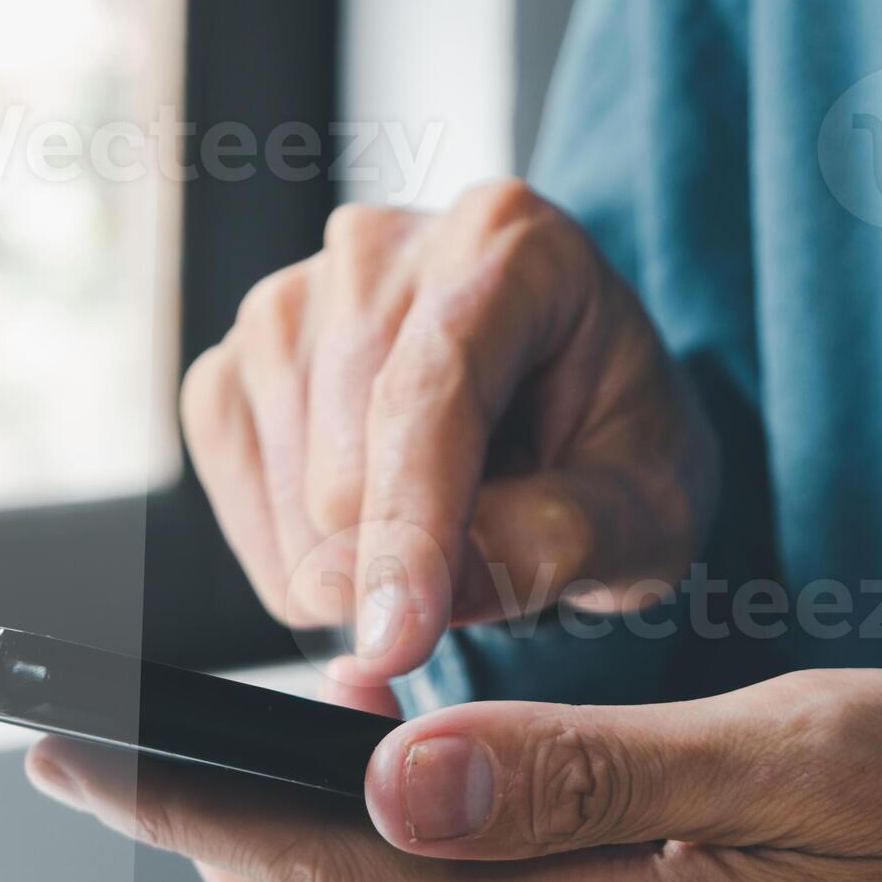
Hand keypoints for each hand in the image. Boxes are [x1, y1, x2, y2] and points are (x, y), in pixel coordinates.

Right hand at [185, 184, 718, 681]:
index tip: (399, 640)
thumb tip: (432, 587)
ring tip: (438, 528)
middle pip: (343, 467)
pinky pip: (239, 506)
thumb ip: (562, 540)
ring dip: (356, 568)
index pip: (430, 392)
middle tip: (485, 557)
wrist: (563, 423)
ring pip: (286, 498)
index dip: (409, 527)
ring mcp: (287, 305)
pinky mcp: (230, 369)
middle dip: (401, 562)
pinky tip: (369, 539)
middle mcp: (377, 249)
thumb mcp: (650, 512)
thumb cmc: (612, 454)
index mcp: (507, 242)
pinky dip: (297, 563)